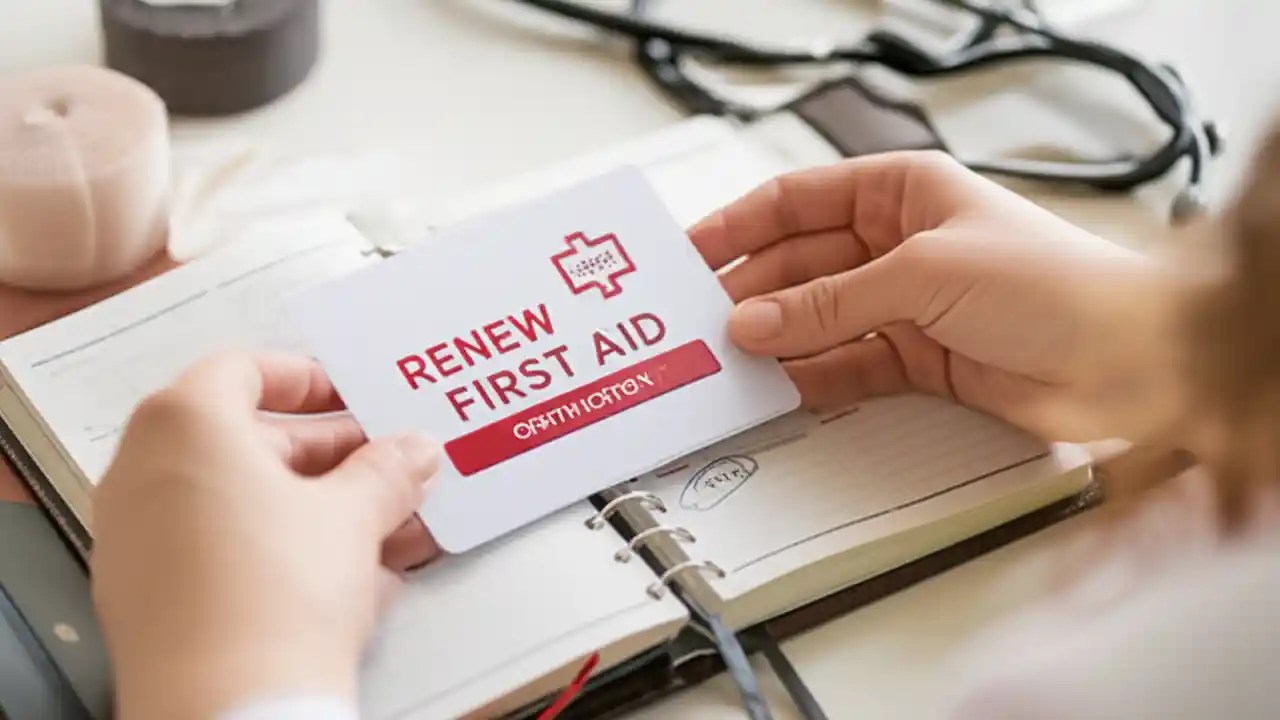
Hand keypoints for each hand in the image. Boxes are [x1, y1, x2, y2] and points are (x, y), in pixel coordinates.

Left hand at [91, 351, 439, 719]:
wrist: (231, 711)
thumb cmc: (270, 604)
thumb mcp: (354, 515)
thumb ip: (388, 469)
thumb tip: (410, 452)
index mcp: (184, 425)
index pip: (242, 368)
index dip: (307, 380)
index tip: (348, 398)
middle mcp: (142, 471)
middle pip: (242, 437)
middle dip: (325, 453)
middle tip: (380, 466)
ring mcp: (136, 537)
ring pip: (235, 499)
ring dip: (311, 505)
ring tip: (380, 526)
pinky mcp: (146, 596)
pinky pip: (218, 550)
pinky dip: (276, 547)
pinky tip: (343, 575)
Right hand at [693, 152, 1185, 442]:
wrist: (1133, 360)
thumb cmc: (1051, 283)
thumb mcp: (924, 274)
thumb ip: (831, 302)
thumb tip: (751, 320)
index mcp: (902, 192)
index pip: (798, 202)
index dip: (738, 226)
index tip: (688, 255)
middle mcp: (898, 245)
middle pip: (800, 265)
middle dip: (749, 292)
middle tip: (694, 323)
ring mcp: (905, 305)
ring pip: (817, 320)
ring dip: (773, 340)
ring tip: (719, 362)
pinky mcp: (918, 361)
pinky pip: (845, 367)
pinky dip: (810, 379)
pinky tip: (773, 390)